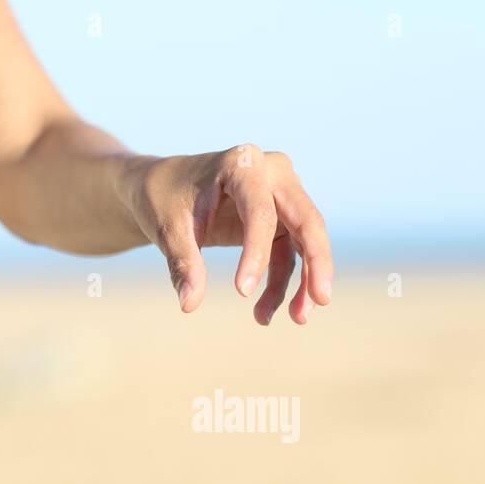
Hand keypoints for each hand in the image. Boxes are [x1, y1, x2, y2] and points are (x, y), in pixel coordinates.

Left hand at [121, 144, 332, 324]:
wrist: (162, 187)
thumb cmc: (163, 199)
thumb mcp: (167, 230)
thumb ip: (182, 264)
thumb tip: (189, 305)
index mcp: (242, 163)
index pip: (261, 212)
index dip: (257, 254)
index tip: (241, 292)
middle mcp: (272, 172)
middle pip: (307, 219)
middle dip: (317, 262)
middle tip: (322, 301)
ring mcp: (281, 194)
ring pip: (306, 241)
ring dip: (305, 281)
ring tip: (297, 320)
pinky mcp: (281, 219)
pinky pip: (291, 255)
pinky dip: (286, 284)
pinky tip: (266, 312)